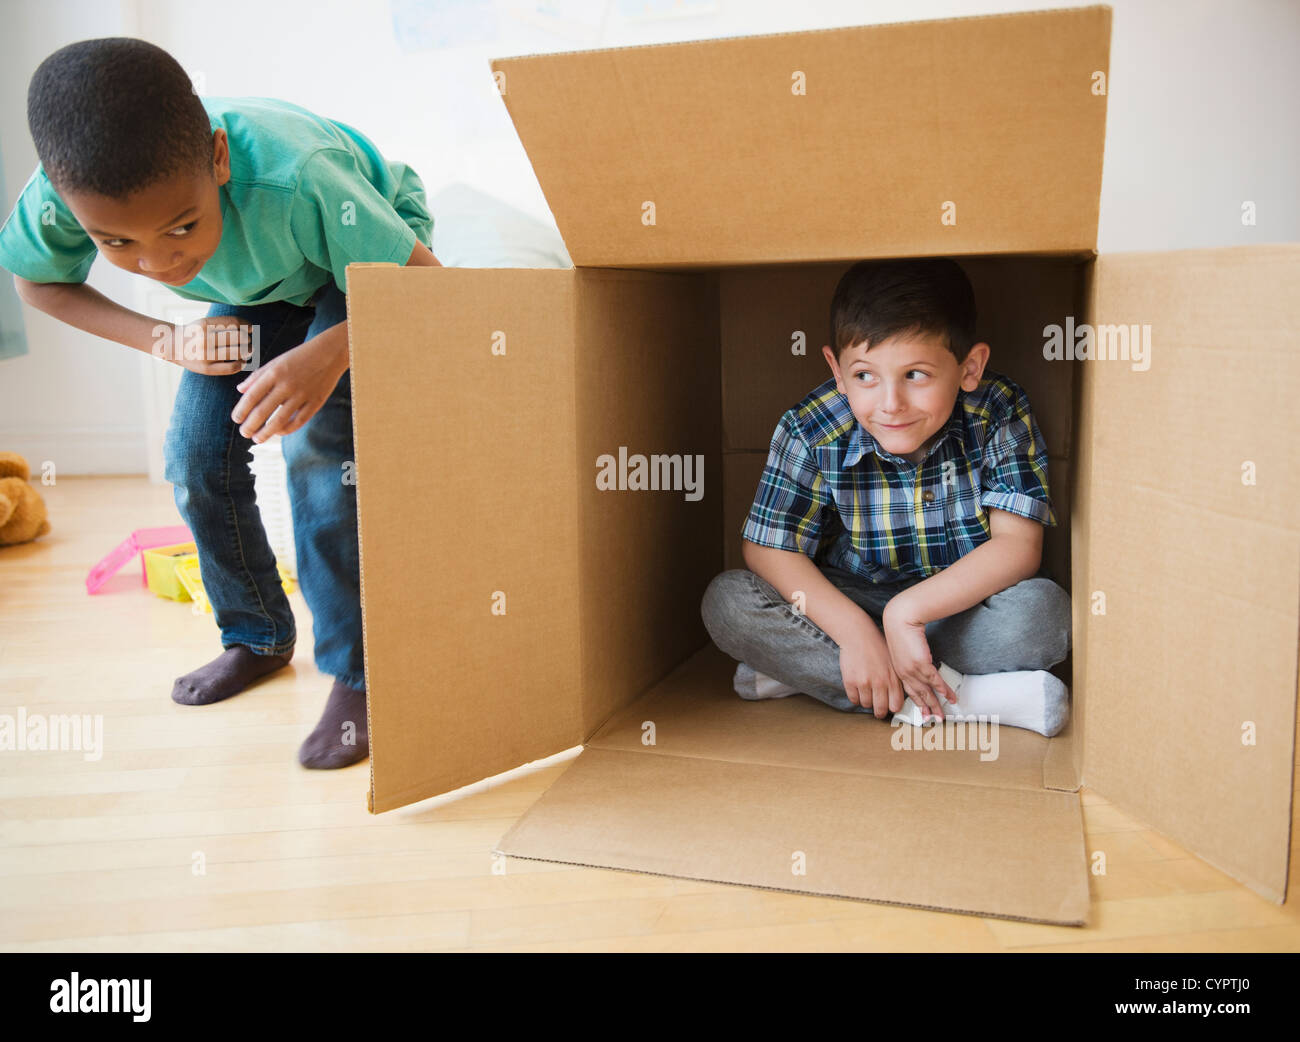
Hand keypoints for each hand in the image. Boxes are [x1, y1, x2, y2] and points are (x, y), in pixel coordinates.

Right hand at [171, 316, 253, 375]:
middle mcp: (204, 338)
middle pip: (239, 337)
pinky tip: (242, 361)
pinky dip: (242, 364)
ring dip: (247, 351)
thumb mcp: (205, 322)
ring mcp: (205, 354)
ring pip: (238, 352)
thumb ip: (225, 324)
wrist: (173, 346)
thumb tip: (252, 328)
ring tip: (247, 350)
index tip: (251, 328)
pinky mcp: (206, 369)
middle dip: (247, 339)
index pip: (235, 322)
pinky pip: (232, 367)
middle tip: (248, 341)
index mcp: (204, 324)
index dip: (247, 325)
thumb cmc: (196, 333)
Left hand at [231, 329, 347, 442]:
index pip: (252, 396)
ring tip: (257, 439)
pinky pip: (298, 421)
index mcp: (274, 372)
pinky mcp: (315, 402)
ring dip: (266, 432)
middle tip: (244, 433)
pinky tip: (278, 432)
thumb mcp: (276, 362)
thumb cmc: (300, 357)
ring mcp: (302, 394)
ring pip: (279, 420)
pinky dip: (286, 430)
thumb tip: (240, 390)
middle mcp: (287, 384)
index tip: (236, 419)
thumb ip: (257, 376)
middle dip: (250, 425)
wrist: (330, 353)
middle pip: (263, 411)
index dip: (242, 410)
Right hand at [838, 620, 905, 718]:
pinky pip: (854, 699)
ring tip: (867, 692)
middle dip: (879, 711)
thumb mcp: (893, 663)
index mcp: (893, 679)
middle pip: (880, 710)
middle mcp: (880, 683)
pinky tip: (858, 689)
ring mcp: (864, 683)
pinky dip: (856, 697)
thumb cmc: (877, 647)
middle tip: (877, 707)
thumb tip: (897, 699)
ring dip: (867, 701)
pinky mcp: (850, 681)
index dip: (892, 707)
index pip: (896, 705)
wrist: (858, 635)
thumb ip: (897, 681)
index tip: (889, 705)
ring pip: (866, 705)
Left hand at [882, 592, 958, 721]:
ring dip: (936, 704)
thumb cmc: (902, 629)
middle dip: (927, 709)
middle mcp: (904, 673)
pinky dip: (944, 691)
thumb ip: (909, 658)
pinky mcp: (922, 664)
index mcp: (898, 670)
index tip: (923, 713)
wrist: (902, 618)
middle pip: (918, 695)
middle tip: (934, 720)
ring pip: (926, 691)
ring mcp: (912, 670)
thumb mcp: (902, 647)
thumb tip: (921, 663)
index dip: (918, 703)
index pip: (909, 691)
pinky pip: (935, 681)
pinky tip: (950, 698)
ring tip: (943, 715)